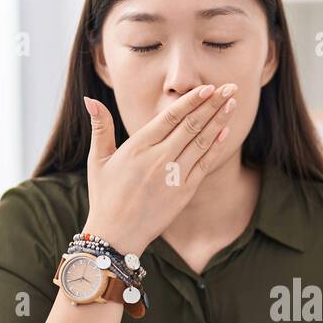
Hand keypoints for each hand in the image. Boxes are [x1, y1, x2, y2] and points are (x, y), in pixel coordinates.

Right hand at [80, 84, 238, 254]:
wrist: (116, 235)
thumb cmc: (105, 197)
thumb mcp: (98, 160)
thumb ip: (100, 127)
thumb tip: (89, 99)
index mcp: (138, 146)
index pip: (171, 117)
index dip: (192, 101)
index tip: (208, 87)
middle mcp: (158, 158)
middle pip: (191, 125)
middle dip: (213, 104)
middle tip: (231, 87)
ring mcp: (173, 176)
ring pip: (201, 142)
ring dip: (219, 121)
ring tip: (233, 103)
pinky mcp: (183, 193)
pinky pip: (203, 165)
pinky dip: (215, 148)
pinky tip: (225, 132)